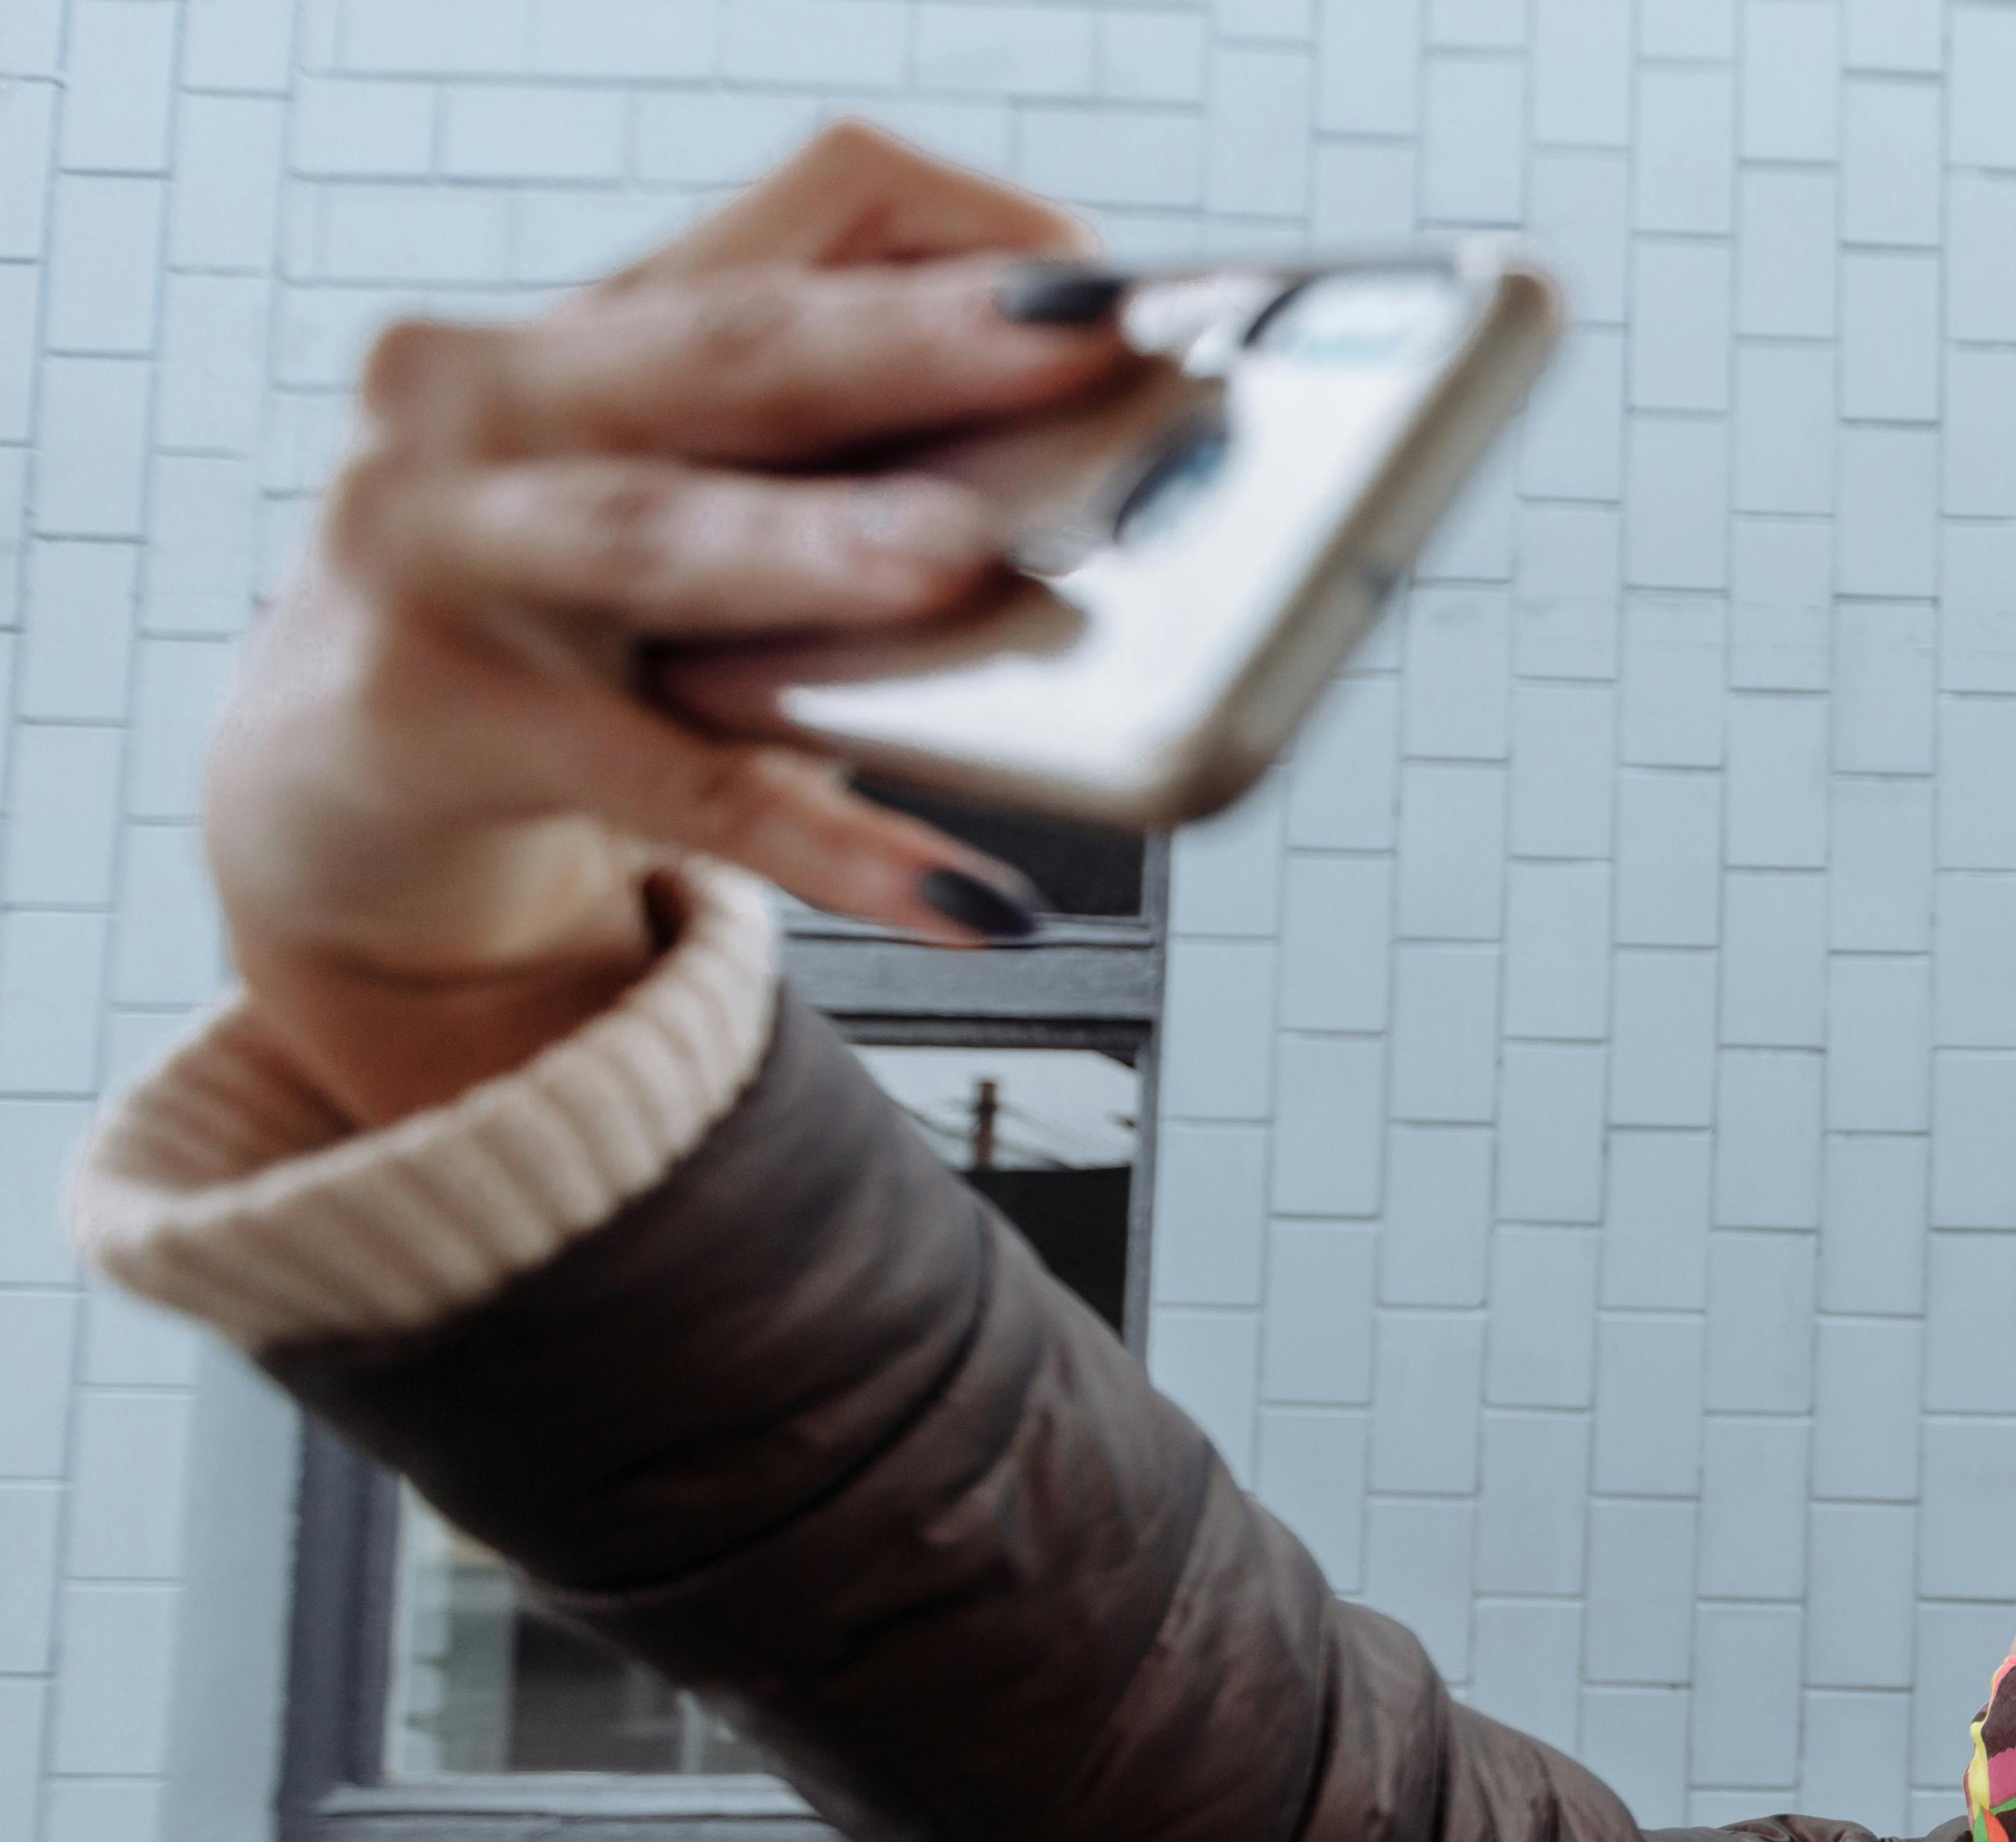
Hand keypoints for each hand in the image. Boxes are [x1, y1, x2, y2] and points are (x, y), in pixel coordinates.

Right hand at [204, 121, 1133, 1127]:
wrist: (335, 764)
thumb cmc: (572, 622)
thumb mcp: (693, 503)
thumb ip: (852, 478)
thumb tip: (1112, 508)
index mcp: (607, 318)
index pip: (818, 203)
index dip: (974, 240)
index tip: (1113, 302)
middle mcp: (494, 392)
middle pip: (738, 350)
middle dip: (915, 347)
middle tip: (1077, 353)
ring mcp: (437, 543)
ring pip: (661, 537)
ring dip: (817, 549)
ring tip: (960, 562)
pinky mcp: (429, 713)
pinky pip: (677, 787)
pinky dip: (831, 846)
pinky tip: (965, 898)